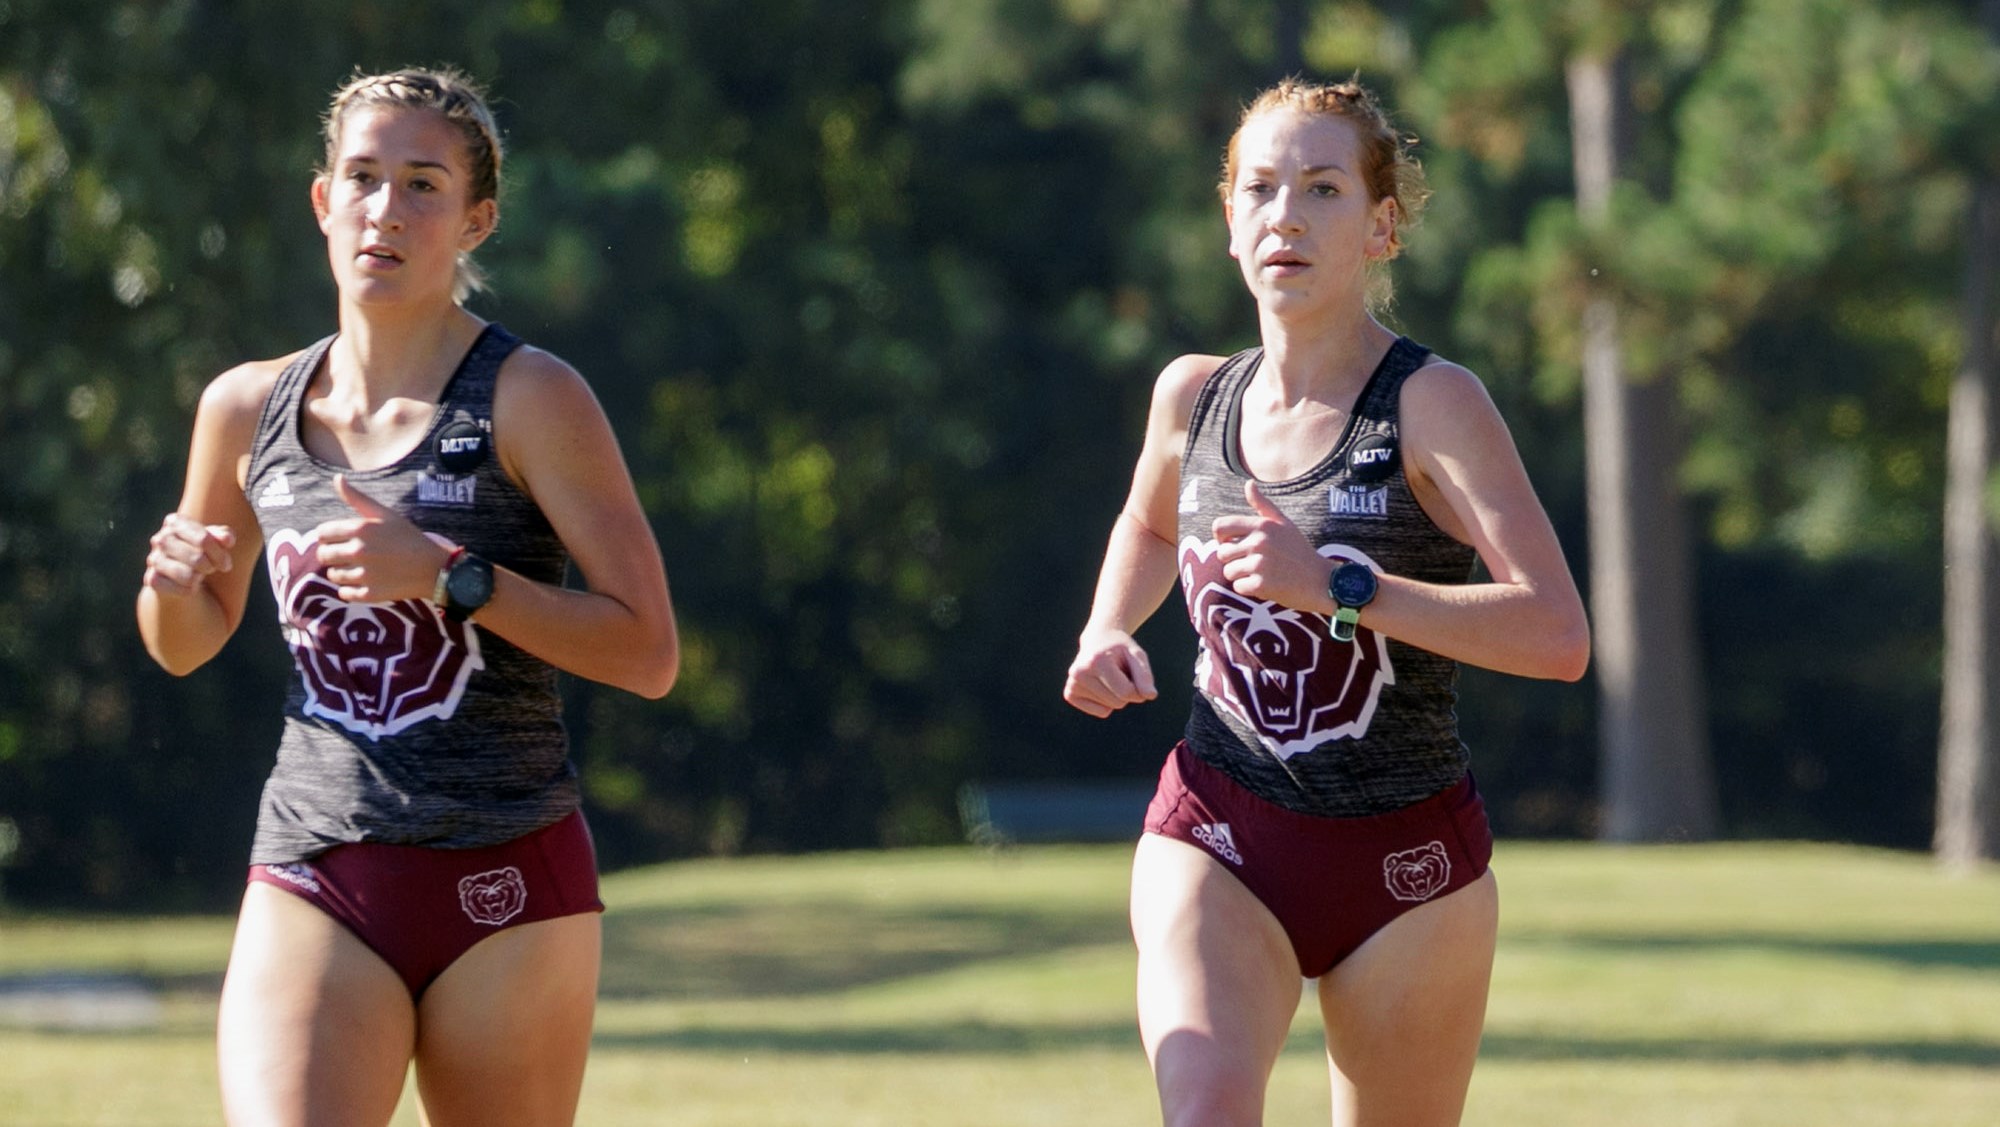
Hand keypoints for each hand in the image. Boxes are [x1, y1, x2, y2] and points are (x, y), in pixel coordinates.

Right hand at [143, 513, 236, 596]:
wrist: (181, 575)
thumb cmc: (202, 551)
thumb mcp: (217, 540)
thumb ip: (224, 535)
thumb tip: (227, 539)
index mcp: (175, 522)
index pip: (204, 540)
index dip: (220, 554)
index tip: (226, 563)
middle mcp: (160, 538)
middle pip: (197, 558)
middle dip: (211, 567)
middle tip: (212, 569)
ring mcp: (153, 559)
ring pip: (188, 575)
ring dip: (199, 578)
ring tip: (199, 575)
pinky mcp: (152, 579)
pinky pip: (181, 589)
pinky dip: (190, 590)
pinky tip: (187, 585)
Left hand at [313, 474, 448, 602]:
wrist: (433, 568)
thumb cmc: (409, 538)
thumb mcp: (385, 514)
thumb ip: (357, 498)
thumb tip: (337, 478)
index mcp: (360, 529)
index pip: (322, 533)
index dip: (329, 536)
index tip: (341, 539)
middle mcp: (358, 551)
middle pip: (324, 555)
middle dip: (332, 554)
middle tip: (349, 555)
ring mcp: (364, 574)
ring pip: (333, 575)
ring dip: (341, 572)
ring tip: (359, 568)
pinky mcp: (369, 594)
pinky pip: (344, 593)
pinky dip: (351, 590)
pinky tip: (365, 582)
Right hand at [1063, 625, 1157, 717]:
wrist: (1098, 640)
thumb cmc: (1120, 648)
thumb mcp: (1137, 655)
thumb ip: (1144, 675)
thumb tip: (1150, 696)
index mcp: (1096, 661)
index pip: (1126, 692)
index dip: (1138, 689)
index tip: (1135, 675)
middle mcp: (1079, 673)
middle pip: (1118, 702)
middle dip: (1126, 691)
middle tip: (1118, 672)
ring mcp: (1072, 684)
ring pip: (1110, 708)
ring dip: (1115, 695)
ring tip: (1108, 675)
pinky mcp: (1070, 694)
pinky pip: (1101, 712)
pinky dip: (1106, 702)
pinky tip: (1100, 684)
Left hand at [1211, 480, 1333, 610]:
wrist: (1320, 581)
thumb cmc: (1299, 551)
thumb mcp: (1284, 523)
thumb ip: (1263, 505)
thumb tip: (1249, 483)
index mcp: (1262, 526)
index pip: (1220, 526)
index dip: (1221, 538)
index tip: (1232, 544)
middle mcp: (1259, 542)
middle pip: (1222, 553)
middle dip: (1232, 560)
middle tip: (1253, 563)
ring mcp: (1259, 564)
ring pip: (1228, 571)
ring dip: (1241, 576)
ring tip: (1261, 573)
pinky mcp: (1261, 585)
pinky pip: (1238, 587)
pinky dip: (1248, 589)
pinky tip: (1265, 584)